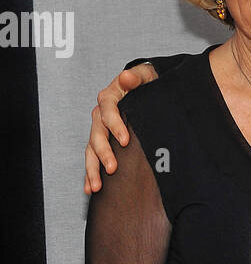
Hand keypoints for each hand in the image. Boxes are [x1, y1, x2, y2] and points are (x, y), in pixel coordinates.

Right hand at [83, 63, 157, 193]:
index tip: (125, 140)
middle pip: (97, 134)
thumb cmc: (146, 83)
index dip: (115, 125)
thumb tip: (126, 77)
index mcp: (110, 97)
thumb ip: (136, 77)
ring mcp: (100, 128)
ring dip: (92, 168)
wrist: (145, 88)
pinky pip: (93, 157)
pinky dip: (90, 173)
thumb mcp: (145, 76)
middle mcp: (101, 114)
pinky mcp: (102, 140)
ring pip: (91, 149)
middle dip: (103, 152)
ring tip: (96, 186)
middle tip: (112, 168)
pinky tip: (90, 187)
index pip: (108, 111)